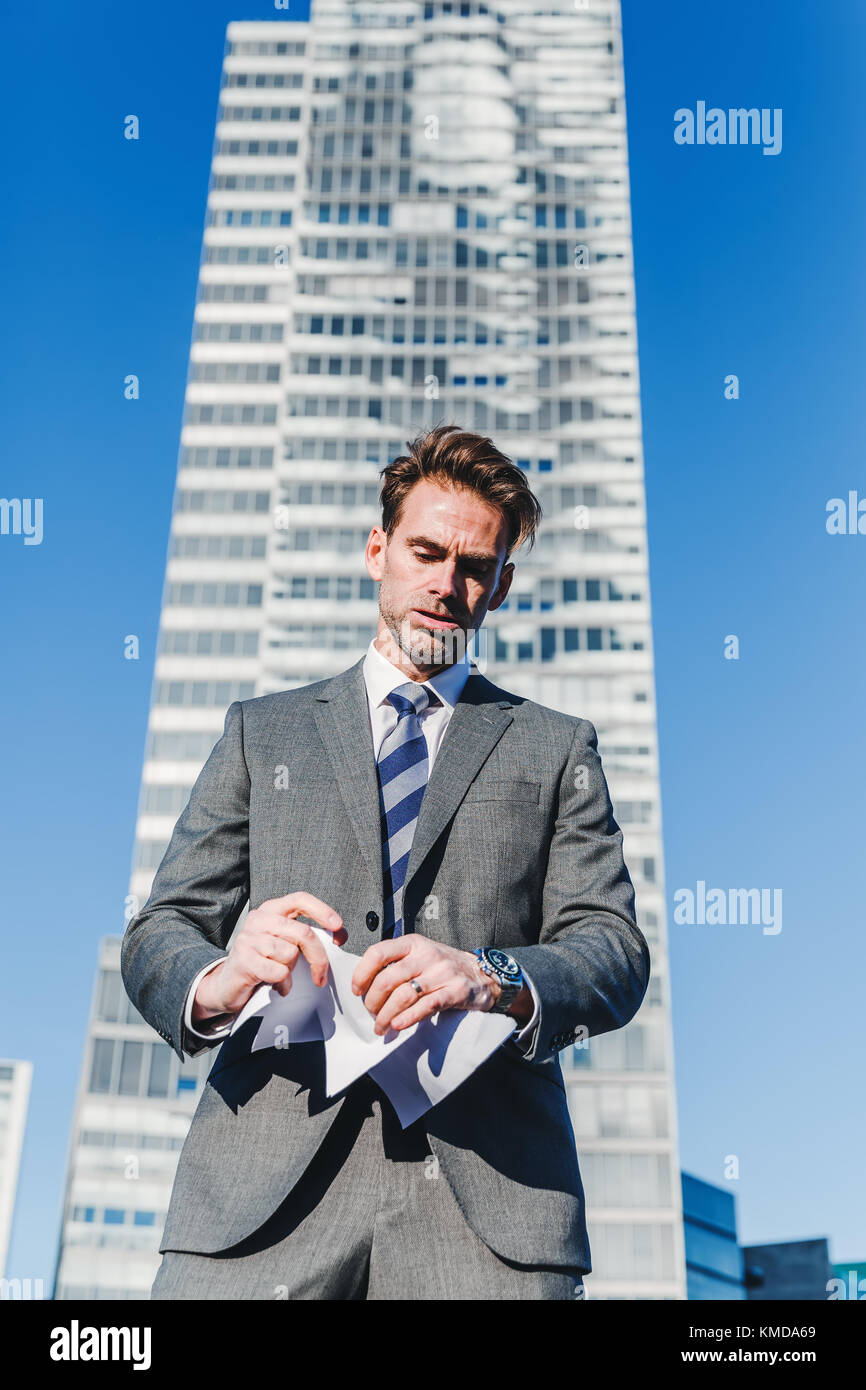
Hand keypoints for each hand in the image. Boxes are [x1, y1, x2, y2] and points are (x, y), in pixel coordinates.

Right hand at [192, 892, 346, 1024]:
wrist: (228, 984)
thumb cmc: (263, 962)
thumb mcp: (286, 943)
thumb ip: (309, 936)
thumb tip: (342, 935)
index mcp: (272, 910)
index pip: (300, 899)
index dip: (322, 910)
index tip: (338, 927)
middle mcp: (259, 919)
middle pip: (302, 933)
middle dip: (318, 957)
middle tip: (321, 976)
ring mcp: (249, 938)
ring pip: (290, 954)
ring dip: (291, 972)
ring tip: (280, 975)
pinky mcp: (244, 960)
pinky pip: (278, 972)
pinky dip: (283, 984)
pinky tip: (275, 986)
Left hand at [350, 933, 498, 1035]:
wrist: (482, 974)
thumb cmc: (443, 966)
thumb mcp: (420, 954)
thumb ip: (396, 963)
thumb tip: (365, 985)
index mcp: (413, 943)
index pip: (378, 953)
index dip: (362, 973)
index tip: (357, 990)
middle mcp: (426, 955)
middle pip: (387, 979)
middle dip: (373, 1001)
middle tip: (372, 1014)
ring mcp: (441, 973)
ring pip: (403, 995)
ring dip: (386, 1015)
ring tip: (381, 1027)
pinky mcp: (454, 991)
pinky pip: (426, 1006)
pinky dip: (408, 1018)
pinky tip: (398, 1026)